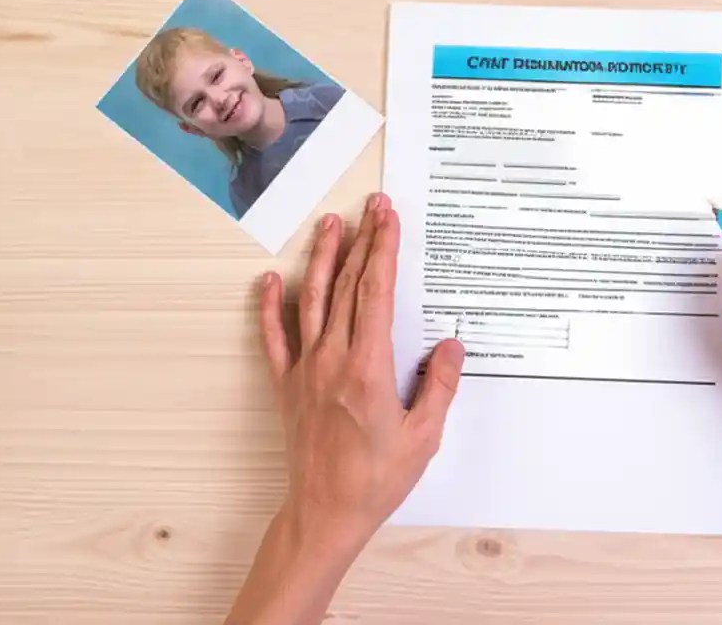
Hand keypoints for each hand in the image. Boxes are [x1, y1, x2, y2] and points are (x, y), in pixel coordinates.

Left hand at [258, 192, 465, 540]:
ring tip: (329, 224)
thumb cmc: (376, 479)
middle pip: (346, 286)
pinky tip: (269, 281)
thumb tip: (452, 345)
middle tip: (372, 208)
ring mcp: (306, 371)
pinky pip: (275, 338)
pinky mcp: (288, 386)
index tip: (389, 219)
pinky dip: (270, 307)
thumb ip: (440, 386)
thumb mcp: (424, 436)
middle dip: (361, 242)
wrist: (325, 513)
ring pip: (311, 301)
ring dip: (320, 259)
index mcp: (368, 367)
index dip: (383, 250)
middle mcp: (332, 360)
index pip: (375, 293)